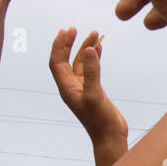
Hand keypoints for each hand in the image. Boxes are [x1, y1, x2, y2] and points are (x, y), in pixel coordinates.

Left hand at [49, 28, 127, 147]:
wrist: (110, 137)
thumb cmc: (100, 120)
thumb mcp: (95, 94)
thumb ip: (91, 71)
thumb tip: (89, 49)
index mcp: (66, 88)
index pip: (56, 62)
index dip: (59, 46)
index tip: (66, 31)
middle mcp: (71, 87)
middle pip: (66, 60)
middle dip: (69, 44)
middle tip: (74, 29)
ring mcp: (82, 88)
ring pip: (80, 63)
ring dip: (85, 48)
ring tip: (94, 34)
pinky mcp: (93, 90)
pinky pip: (90, 69)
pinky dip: (94, 58)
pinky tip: (100, 48)